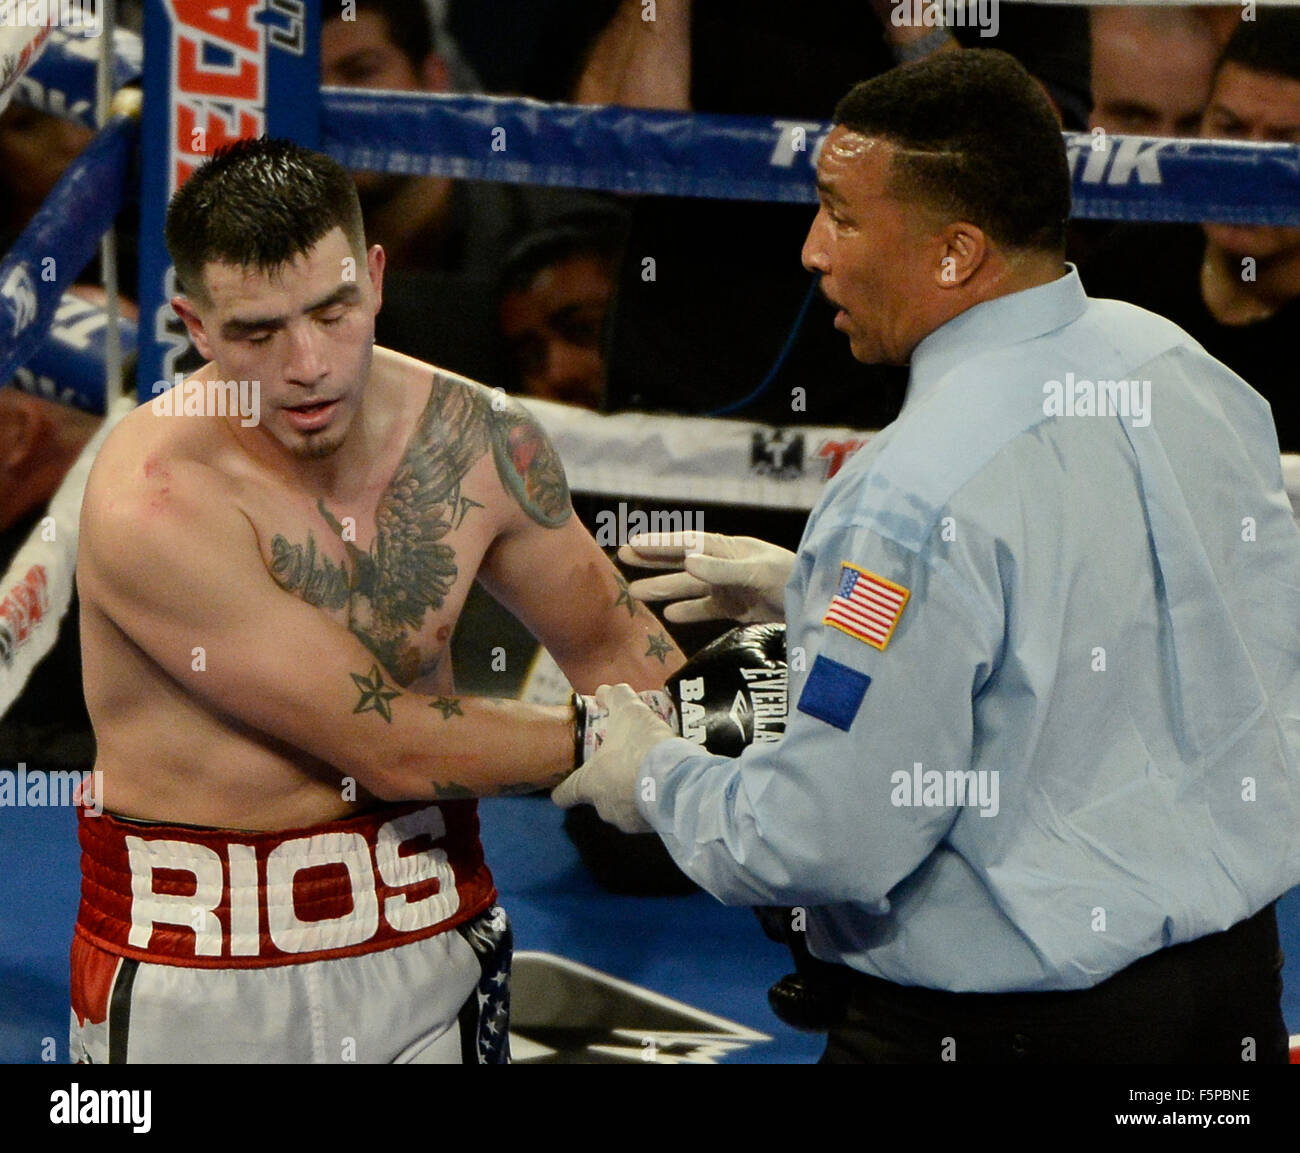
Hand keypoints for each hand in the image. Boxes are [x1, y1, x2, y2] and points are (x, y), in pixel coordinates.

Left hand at [554, 684, 675, 832]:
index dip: (564, 788)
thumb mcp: (628, 710)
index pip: (563, 795)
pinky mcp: (651, 829)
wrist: (677, 779)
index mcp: (589, 783)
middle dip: (610, 784)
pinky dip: (653, 804)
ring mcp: (628, 821)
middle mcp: (603, 807)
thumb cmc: (641, 745)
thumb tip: (605, 691)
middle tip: (625, 766)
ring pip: (624, 808)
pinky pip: (647, 815)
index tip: (570, 782)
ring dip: (633, 795)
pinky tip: (665, 788)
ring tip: (649, 776)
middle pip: (598, 799)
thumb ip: (614, 698)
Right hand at [618, 532, 793, 623]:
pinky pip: (706, 608)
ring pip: (689, 587)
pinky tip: (669, 614)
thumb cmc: (790, 578)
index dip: (660, 543)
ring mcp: (728, 587)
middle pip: (682, 561)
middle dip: (654, 560)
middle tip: (622, 558)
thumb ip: (722, 569)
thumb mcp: (756, 571)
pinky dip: (689, 611)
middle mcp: (724, 565)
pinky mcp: (736, 608)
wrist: (816, 604)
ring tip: (635, 592)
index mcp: (728, 549)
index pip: (687, 543)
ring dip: (663, 588)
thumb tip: (687, 562)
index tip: (633, 544)